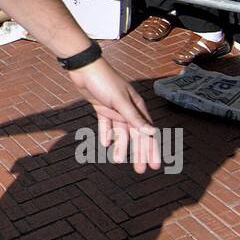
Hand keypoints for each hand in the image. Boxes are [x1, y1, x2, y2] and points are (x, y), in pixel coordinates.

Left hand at [67, 59, 159, 173]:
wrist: (84, 68)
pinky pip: (106, 125)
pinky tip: (106, 144)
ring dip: (120, 146)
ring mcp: (115, 109)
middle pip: (135, 136)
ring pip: (120, 132)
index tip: (155, 165)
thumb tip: (151, 133)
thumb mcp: (120, 101)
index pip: (147, 133)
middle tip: (140, 170)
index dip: (152, 149)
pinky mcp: (102, 108)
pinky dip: (107, 134)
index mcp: (137, 107)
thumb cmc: (105, 81)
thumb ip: (134, 118)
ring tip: (117, 160)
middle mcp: (128, 109)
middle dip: (138, 153)